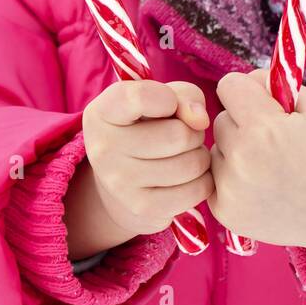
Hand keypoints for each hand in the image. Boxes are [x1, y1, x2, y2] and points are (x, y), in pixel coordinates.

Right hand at [79, 79, 213, 241]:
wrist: (122, 182)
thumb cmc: (148, 127)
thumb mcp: (161, 100)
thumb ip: (184, 96)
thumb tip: (200, 120)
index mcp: (102, 112)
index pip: (139, 97)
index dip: (167, 98)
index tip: (168, 104)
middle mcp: (103, 148)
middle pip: (179, 135)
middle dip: (193, 132)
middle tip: (182, 136)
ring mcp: (119, 183)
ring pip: (192, 163)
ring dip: (199, 157)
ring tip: (183, 155)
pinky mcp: (142, 208)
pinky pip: (197, 189)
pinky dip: (203, 180)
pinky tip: (187, 177)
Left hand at [207, 69, 305, 269]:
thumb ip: (276, 84)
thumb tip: (246, 79)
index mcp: (263, 126)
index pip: (228, 85)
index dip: (245, 90)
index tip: (259, 102)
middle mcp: (241, 157)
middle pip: (221, 120)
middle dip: (242, 123)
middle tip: (272, 141)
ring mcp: (229, 188)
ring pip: (216, 150)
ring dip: (234, 152)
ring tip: (267, 167)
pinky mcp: (223, 211)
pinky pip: (215, 179)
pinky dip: (232, 179)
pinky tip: (260, 186)